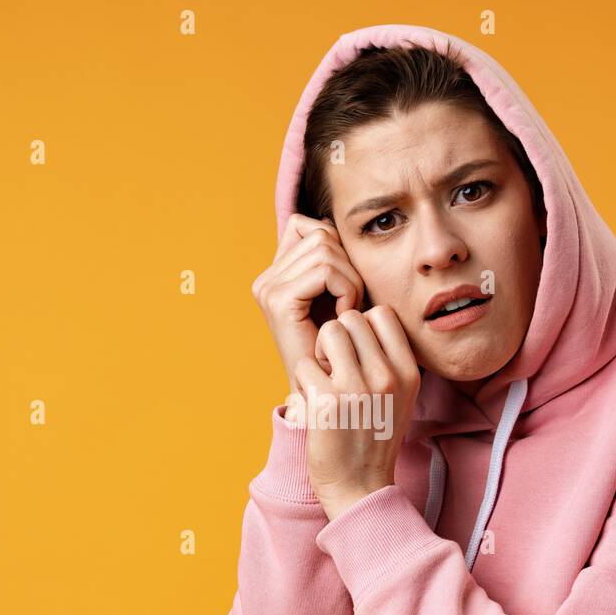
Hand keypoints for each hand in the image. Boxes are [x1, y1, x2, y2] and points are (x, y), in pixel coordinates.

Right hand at [251, 213, 365, 397]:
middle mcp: (265, 279)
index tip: (344, 289)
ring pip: (326, 248)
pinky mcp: (278, 300)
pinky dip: (346, 290)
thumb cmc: (345, 349)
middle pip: (321, 233)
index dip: (338, 250)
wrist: (329, 394)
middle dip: (348, 265)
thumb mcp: (339, 296)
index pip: (310, 226)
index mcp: (275, 275)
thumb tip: (329, 220)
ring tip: (347, 313)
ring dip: (350, 280)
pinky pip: (326, 270)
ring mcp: (268, 288)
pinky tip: (344, 317)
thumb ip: (332, 260)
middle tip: (350, 305)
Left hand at [292, 306, 420, 520]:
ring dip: (319, 353)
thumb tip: (362, 318)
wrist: (361, 487)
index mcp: (408, 372)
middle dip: (337, 337)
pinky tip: (315, 404)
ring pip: (328, 332)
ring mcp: (358, 388)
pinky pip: (304, 364)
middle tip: (337, 368)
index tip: (357, 353)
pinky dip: (303, 382)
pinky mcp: (328, 403)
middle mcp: (387, 377)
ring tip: (326, 381)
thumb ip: (388, 359)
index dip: (362, 326)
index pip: (381, 313)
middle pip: (351, 318)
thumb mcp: (400, 396)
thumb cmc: (374, 437)